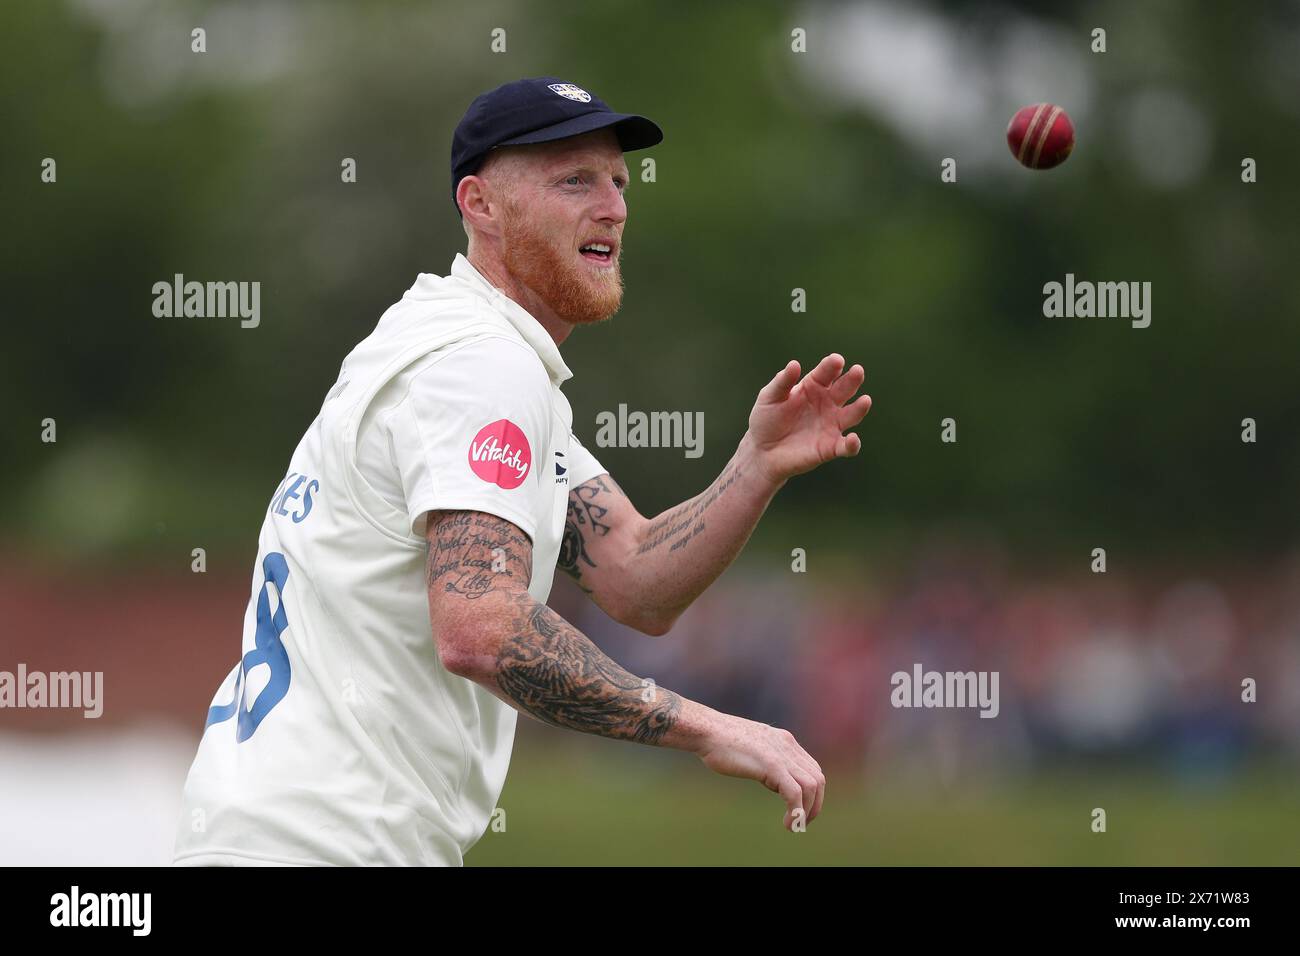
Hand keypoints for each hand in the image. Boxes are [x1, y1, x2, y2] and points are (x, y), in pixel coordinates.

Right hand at [695, 713, 825, 830]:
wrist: (706, 730)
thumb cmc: (720, 741)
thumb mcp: (752, 748)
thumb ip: (767, 760)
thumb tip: (774, 782)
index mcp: (784, 740)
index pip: (812, 768)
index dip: (812, 792)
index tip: (801, 808)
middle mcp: (787, 745)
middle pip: (818, 778)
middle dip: (814, 804)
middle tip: (802, 823)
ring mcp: (781, 754)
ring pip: (811, 786)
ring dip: (807, 811)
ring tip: (794, 826)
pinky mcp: (771, 765)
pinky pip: (795, 793)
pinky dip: (796, 812)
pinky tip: (787, 824)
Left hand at [746, 354, 870, 485]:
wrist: (761, 451)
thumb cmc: (766, 420)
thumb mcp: (769, 397)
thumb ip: (782, 382)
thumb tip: (794, 364)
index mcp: (813, 387)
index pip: (826, 373)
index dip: (832, 366)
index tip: (837, 360)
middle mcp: (827, 404)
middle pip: (844, 389)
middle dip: (852, 380)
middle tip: (857, 371)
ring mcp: (831, 425)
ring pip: (852, 415)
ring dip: (860, 408)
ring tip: (865, 400)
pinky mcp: (830, 448)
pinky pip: (846, 447)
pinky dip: (852, 444)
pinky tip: (853, 440)